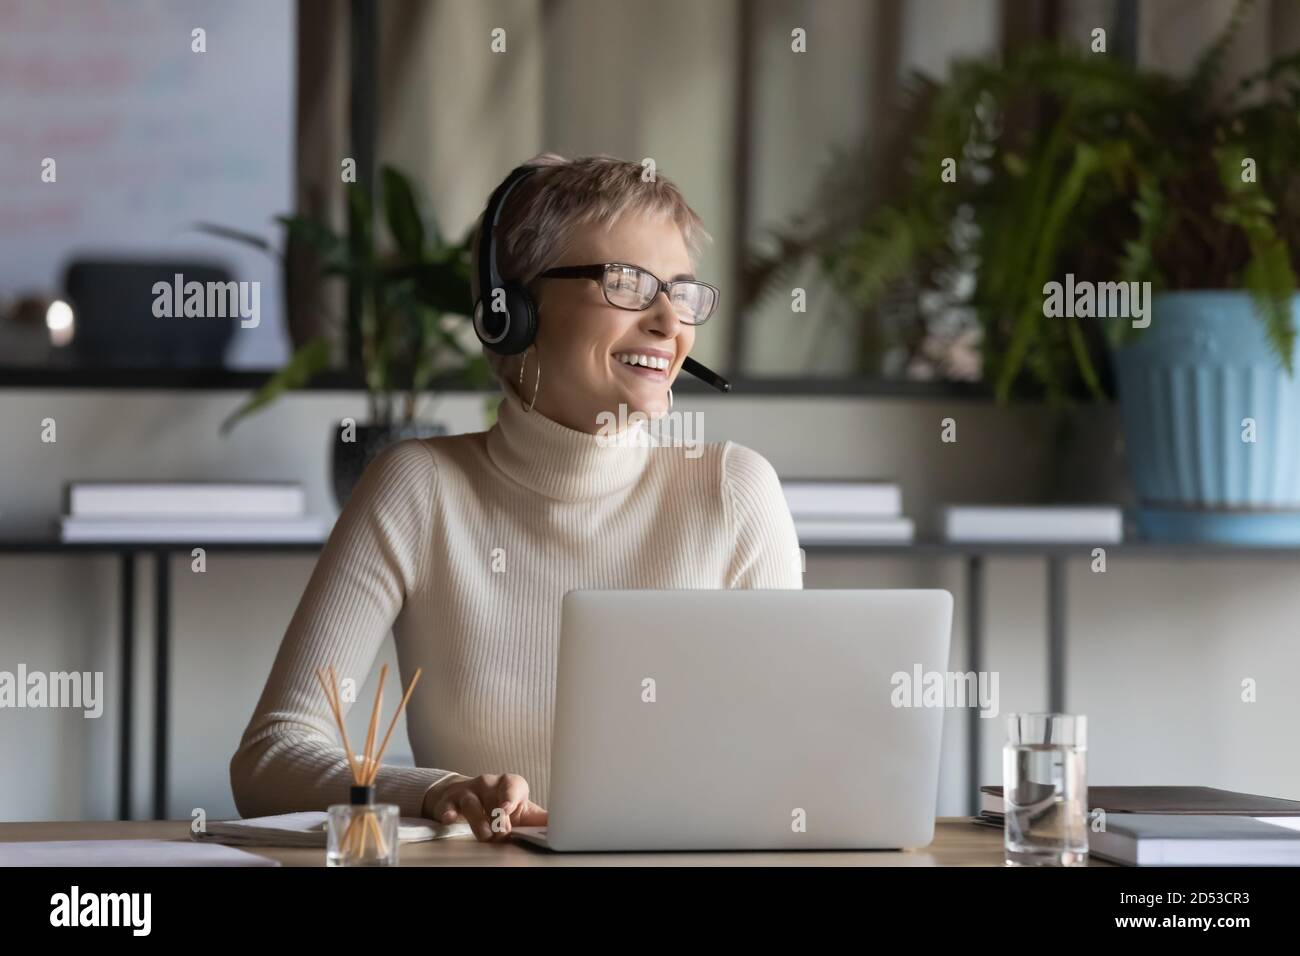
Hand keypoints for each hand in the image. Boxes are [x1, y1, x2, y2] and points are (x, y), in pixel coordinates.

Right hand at [423, 772, 547, 842]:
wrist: (462, 796)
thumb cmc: (497, 805)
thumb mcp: (519, 811)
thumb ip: (538, 819)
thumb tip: (566, 827)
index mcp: (508, 785)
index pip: (513, 783)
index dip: (511, 795)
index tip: (509, 808)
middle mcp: (487, 784)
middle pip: (492, 795)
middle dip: (498, 816)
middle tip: (503, 832)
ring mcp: (467, 792)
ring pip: (472, 803)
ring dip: (479, 821)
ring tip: (486, 836)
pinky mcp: (449, 802)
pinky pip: (447, 806)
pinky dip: (448, 812)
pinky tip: (449, 819)